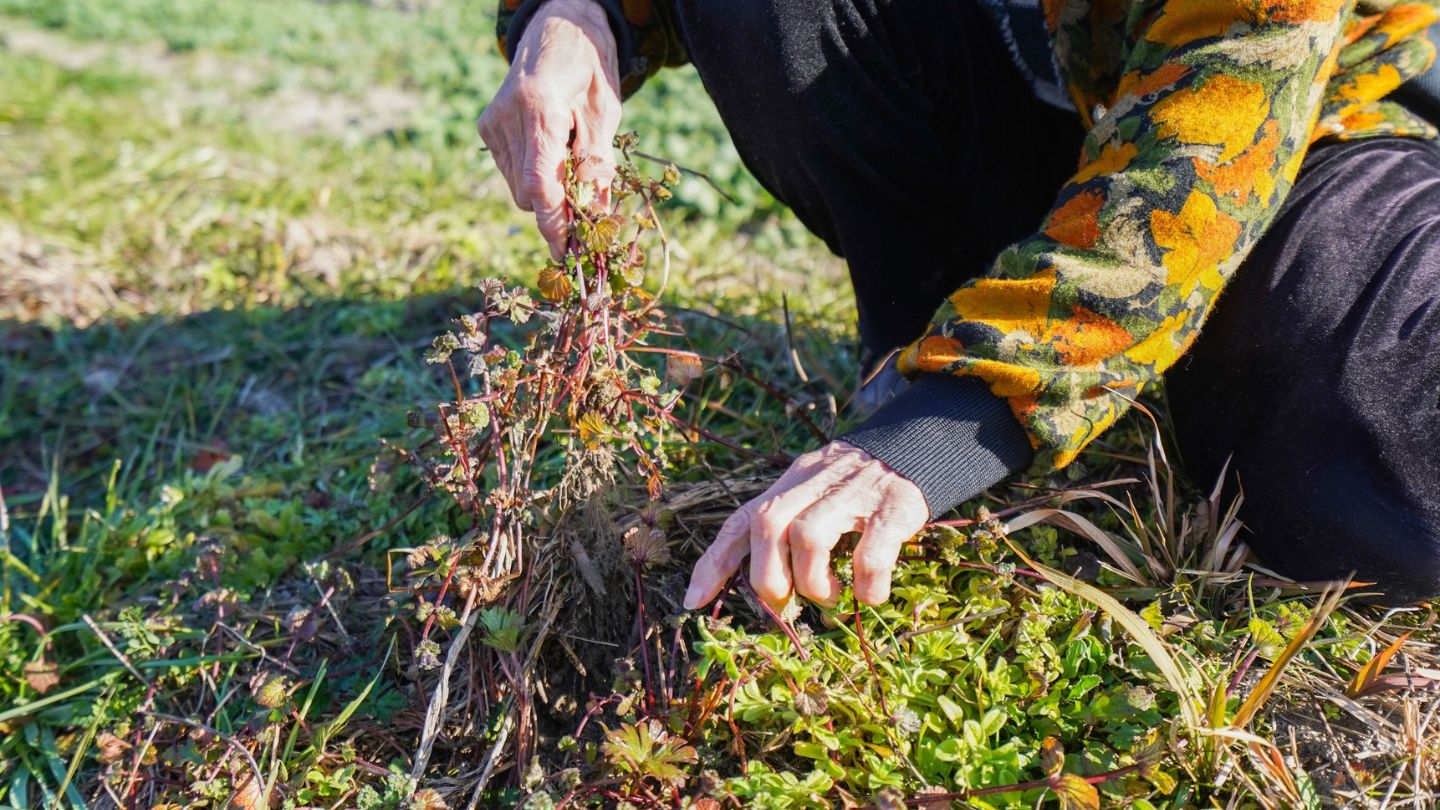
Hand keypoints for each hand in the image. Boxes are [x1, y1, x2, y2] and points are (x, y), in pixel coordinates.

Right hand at [478, 0, 621, 258]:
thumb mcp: (606, 114)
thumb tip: (594, 220)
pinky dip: (533, 173)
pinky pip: (510, 171)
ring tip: (569, 156)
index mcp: (539, 109)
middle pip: (526, 193)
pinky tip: (550, 147)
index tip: (567, 254)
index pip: (540, 184)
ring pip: (517, 187)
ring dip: (545, 190)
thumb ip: (597, 166)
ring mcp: (491, 123)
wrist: (558, 29)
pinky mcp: (486, 127)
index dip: (554, 224)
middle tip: (587, 202)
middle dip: (556, 207)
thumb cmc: (590, 69)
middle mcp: (506, 117)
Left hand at [683, 441, 928, 610]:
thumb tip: (767, 591)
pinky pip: (870, 554)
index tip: (695, 600)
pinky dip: (866, 584)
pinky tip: (868, 594)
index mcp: (789, 483)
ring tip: (828, 596)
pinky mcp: (893, 509)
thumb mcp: (811, 493)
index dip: (715, 561)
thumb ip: (785, 528)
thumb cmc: (854, 486)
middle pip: (768, 524)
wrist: (913, 449)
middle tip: (786, 602)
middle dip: (768, 576)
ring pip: (810, 536)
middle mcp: (815, 485)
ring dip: (813, 582)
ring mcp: (853, 495)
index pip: (742, 519)